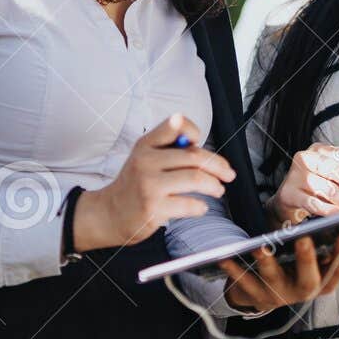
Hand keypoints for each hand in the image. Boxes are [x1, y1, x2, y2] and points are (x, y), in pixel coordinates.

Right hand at [73, 114, 235, 250]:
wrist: (110, 213)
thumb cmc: (135, 184)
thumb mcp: (145, 157)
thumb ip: (170, 149)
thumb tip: (204, 150)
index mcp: (146, 144)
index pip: (175, 125)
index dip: (194, 131)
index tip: (201, 144)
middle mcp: (146, 161)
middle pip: (194, 156)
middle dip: (218, 166)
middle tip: (228, 174)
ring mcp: (149, 185)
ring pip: (196, 178)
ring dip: (214, 186)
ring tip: (218, 190)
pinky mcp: (153, 208)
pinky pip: (189, 204)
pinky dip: (201, 206)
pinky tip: (200, 207)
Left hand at [219, 228, 338, 313]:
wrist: (264, 295)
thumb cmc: (302, 270)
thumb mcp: (329, 263)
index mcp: (325, 281)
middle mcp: (304, 292)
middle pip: (310, 279)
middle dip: (307, 259)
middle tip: (304, 236)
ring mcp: (279, 296)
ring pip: (273, 280)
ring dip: (267, 263)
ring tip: (261, 246)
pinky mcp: (254, 296)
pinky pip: (242, 284)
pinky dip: (233, 270)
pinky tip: (225, 255)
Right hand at [271, 142, 338, 222]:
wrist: (288, 200)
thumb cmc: (315, 186)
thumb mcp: (338, 179)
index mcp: (320, 150)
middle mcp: (306, 158)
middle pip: (338, 171)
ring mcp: (295, 175)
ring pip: (328, 189)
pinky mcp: (289, 193)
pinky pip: (314, 203)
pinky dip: (330, 210)